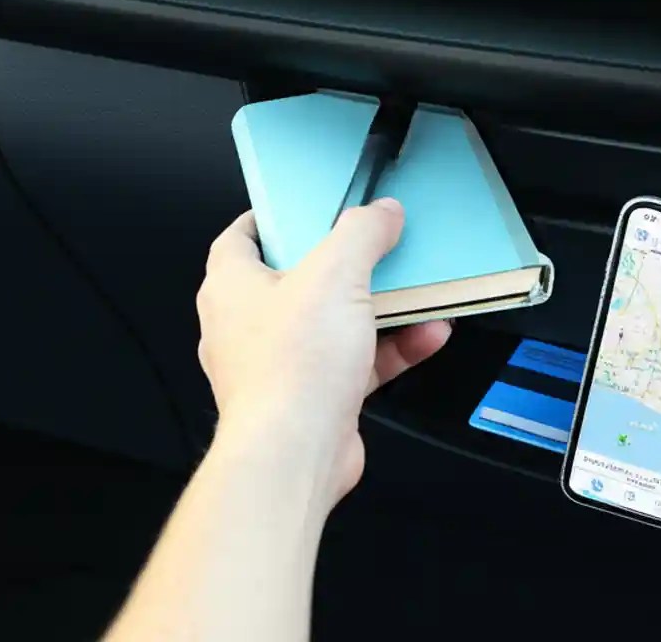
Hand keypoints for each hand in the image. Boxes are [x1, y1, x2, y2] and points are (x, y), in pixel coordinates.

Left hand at [196, 199, 450, 502]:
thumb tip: (381, 212)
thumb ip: (361, 234)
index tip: (307, 207)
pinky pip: (356, 363)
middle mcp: (248, 326)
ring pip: (333, 324)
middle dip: (344, 266)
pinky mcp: (314, 398)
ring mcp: (280, 365)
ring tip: (417, 292)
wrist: (294, 453)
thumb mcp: (335, 275)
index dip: (274, 218)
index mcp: (232, 287)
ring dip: (380, 309)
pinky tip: (428, 335)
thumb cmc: (292, 366)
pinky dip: (391, 349)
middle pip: (299, 281)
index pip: (241, 238)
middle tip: (376, 248)